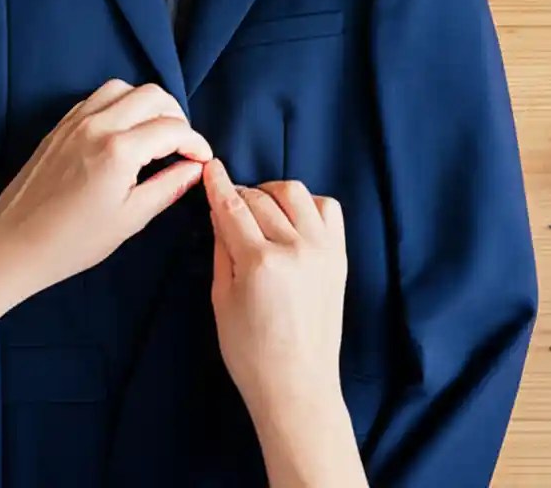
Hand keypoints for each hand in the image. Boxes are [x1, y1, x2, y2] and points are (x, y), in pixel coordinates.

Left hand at [0, 79, 212, 295]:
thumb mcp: (130, 219)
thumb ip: (168, 187)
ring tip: (155, 135)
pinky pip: (97, 98)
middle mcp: (97, 125)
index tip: (201, 160)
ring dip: (147, 105)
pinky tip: (124, 134)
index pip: (173, 129)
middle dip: (176, 117)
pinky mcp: (59, 126)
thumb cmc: (72, 242)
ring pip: (124, 88)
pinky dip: (119, 106)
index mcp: (118, 150)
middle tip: (182, 146)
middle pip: (153, 95)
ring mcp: (75, 121)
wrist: (13, 245)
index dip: (196, 143)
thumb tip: (195, 168)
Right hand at [205, 160, 365, 486]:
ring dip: (273, 194)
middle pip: (261, 198)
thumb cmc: (250, 352)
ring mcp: (323, 251)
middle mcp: (295, 249)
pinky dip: (307, 205)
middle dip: (240, 194)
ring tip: (260, 211)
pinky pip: (327, 209)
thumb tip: (219, 211)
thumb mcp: (222, 299)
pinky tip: (292, 220)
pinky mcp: (339, 257)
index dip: (218, 184)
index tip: (210, 167)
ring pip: (296, 194)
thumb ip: (222, 249)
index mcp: (260, 263)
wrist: (297, 383)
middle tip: (228, 205)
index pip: (233, 208)